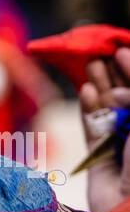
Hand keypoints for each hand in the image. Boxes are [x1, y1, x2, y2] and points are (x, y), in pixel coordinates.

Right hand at [79, 50, 129, 211]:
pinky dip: (88, 109)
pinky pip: (93, 129)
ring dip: (100, 86)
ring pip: (109, 110)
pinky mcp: (100, 159)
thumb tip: (125, 76)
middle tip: (100, 54)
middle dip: (115, 76)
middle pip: (127, 99)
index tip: (121, 52)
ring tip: (90, 65)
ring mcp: (122, 147)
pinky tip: (86, 91)